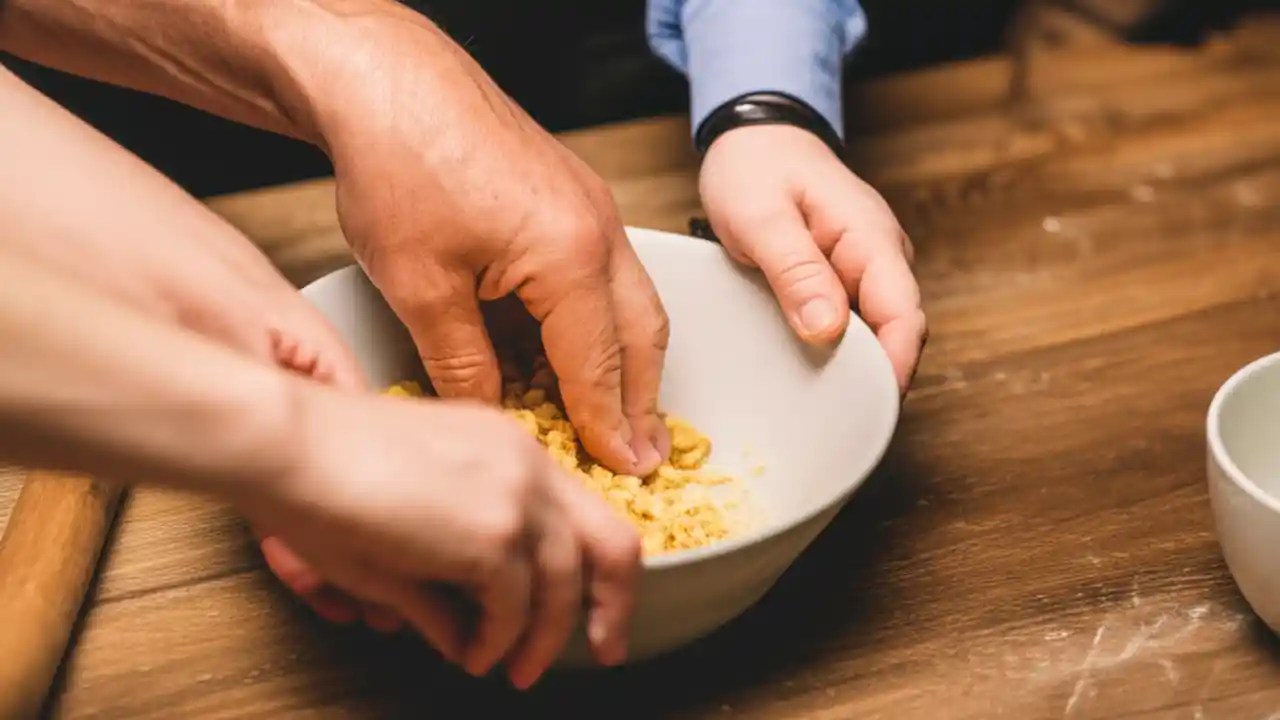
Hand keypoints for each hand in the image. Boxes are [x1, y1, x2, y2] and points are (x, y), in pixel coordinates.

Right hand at [238, 386, 641, 687]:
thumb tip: (467, 637)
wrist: (286, 443)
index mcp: (509, 447)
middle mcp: (527, 462)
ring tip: (509, 669)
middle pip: (614, 542)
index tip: (594, 613)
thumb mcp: (405, 524)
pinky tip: (470, 655)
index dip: (597, 569)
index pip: (584, 512)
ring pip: (564, 584)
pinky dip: (496, 642)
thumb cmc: (322, 471)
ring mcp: (516, 494)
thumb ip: (449, 578)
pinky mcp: (493, 533)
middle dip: (614, 607)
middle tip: (603, 650)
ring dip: (539, 639)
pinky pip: (515, 608)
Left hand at [300, 15, 670, 474]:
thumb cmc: (397, 163)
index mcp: (570, 257)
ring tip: (619, 409)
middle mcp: (599, 229)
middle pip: (643, 335)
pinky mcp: (571, 192)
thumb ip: (465, 365)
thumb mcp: (420, 288)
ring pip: (632, 300)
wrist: (383, 75)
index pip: (600, 367)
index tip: (623, 470)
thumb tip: (492, 415)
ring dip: (629, 359)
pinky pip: (606, 270)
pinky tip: (575, 345)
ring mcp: (591, 205)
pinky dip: (603, 319)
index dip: (609, 427)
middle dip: (644, 399)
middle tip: (643, 452)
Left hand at [698, 125, 925, 392]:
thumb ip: (796, 272)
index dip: (895, 368)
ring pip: (874, 334)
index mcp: (870, 239)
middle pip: (896, 334)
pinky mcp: (845, 280)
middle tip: (834, 422)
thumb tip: (829, 330)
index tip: (871, 409)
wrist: (754, 139)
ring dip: (854, 368)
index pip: (904, 316)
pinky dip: (837, 351)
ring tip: (818, 408)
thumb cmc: (755, 169)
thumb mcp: (762, 218)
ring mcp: (865, 270)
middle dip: (874, 379)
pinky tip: (809, 374)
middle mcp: (880, 258)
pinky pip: (852, 324)